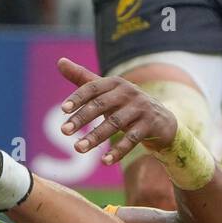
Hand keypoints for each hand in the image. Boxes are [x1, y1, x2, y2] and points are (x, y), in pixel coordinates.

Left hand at [57, 58, 177, 164]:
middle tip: (63, 132)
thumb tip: (60, 61)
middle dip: (82, 119)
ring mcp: (140, 109)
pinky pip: (131, 139)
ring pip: (115, 123)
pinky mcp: (149, 125)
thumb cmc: (127, 105)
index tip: (63, 110)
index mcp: (115, 83)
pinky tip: (105, 161)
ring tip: (78, 148)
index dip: (78, 98)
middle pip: (101, 105)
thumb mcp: (107, 92)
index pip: (93, 88)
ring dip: (95, 137)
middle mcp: (128, 92)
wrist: (162, 120)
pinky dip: (118, 151)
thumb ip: (84, 79)